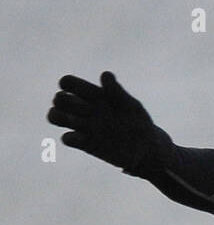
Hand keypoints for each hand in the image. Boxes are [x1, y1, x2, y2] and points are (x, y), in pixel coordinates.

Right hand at [47, 72, 168, 175]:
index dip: (67, 83)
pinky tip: (82, 138)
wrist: (146, 150)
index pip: (70, 83)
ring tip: (73, 121)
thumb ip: (117, 91)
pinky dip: (69, 138)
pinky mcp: (85, 144)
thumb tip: (105, 74)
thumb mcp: (131, 106)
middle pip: (59, 99)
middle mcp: (85, 109)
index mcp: (94, 95)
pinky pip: (67, 139)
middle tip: (83, 109)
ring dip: (57, 116)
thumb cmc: (139, 123)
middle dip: (62, 101)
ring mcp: (83, 126)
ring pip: (56, 116)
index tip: (76, 90)